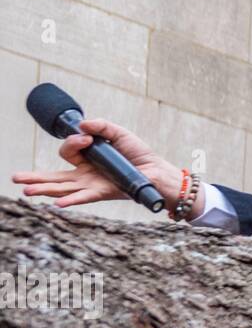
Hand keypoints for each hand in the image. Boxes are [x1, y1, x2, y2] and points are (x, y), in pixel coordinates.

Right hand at [11, 118, 196, 216]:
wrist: (158, 172)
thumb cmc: (139, 155)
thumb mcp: (119, 134)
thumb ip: (101, 126)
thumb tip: (81, 123)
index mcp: (87, 161)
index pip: (68, 152)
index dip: (73, 142)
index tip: (86, 138)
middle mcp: (85, 175)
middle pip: (55, 177)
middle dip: (34, 177)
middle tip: (16, 178)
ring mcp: (92, 185)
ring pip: (63, 188)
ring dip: (44, 189)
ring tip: (26, 191)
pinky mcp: (103, 193)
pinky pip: (84, 197)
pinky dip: (71, 200)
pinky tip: (57, 204)